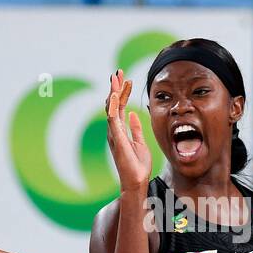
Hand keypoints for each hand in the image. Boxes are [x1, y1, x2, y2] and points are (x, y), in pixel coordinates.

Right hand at [104, 69, 151, 194]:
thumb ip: (136, 128)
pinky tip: (114, 94)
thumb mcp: (140, 143)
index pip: (120, 107)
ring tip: (117, 77)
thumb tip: (133, 114)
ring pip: (111, 108)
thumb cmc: (138, 166)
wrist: (137, 180)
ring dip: (113, 92)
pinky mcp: (116, 138)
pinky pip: (113, 118)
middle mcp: (114, 130)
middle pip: (113, 104)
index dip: (122, 93)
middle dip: (115, 87)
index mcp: (120, 131)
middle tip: (118, 71)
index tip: (126, 79)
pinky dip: (112, 105)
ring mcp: (114, 134)